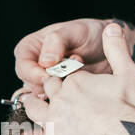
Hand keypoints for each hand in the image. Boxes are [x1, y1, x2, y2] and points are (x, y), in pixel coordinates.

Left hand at [3, 23, 134, 134]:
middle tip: (50, 91)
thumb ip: (118, 49)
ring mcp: (51, 121)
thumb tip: (113, 26)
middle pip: (48, 87)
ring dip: (32, 104)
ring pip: (33, 108)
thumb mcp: (130, 74)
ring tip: (33, 104)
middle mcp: (60, 98)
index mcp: (76, 81)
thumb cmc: (129, 110)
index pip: (66, 73)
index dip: (72, 74)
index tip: (78, 80)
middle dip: (48, 87)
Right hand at [12, 17, 134, 99]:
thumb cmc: (91, 34)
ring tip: (78, 75)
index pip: (23, 65)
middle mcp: (36, 65)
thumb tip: (44, 62)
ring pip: (42, 95)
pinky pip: (55, 103)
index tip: (48, 75)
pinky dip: (66, 99)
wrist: (112, 49)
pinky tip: (79, 88)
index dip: (32, 72)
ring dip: (59, 90)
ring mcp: (47, 81)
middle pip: (30, 83)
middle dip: (47, 83)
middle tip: (67, 76)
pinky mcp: (59, 93)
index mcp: (32, 47)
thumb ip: (57, 42)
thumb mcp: (75, 31)